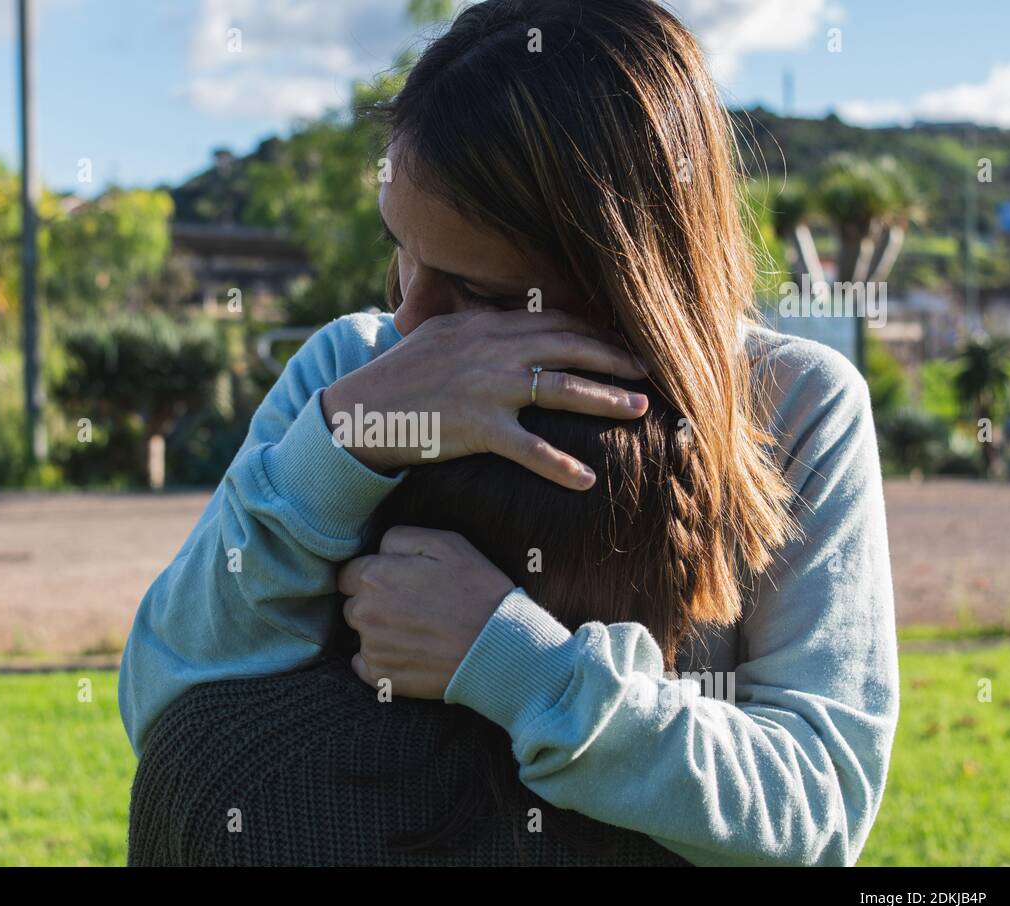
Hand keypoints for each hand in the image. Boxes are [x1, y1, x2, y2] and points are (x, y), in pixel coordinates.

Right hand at [321, 308, 647, 489]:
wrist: (360, 410)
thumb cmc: (397, 377)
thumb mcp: (437, 336)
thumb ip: (477, 327)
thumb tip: (508, 321)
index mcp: (486, 326)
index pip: (554, 321)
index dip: (594, 331)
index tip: (622, 340)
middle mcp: (493, 350)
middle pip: (570, 347)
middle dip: (615, 357)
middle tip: (650, 369)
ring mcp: (487, 388)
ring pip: (562, 390)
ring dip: (606, 399)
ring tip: (639, 410)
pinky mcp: (477, 427)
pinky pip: (529, 448)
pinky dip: (559, 464)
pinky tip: (585, 479)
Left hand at [338, 526, 514, 698]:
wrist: (499, 648)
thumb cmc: (477, 591)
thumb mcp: (446, 544)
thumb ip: (399, 538)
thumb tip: (378, 549)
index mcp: (374, 576)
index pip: (349, 574)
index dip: (372, 576)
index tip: (396, 584)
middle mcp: (364, 612)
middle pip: (352, 604)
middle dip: (373, 604)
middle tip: (411, 608)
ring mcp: (371, 647)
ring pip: (360, 634)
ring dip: (378, 632)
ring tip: (416, 631)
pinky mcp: (380, 677)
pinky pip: (363, 664)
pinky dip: (381, 660)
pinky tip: (410, 653)